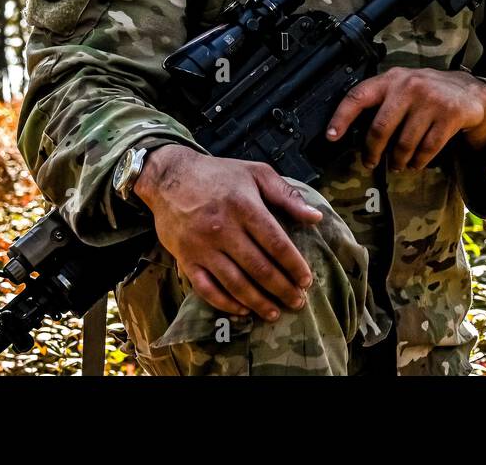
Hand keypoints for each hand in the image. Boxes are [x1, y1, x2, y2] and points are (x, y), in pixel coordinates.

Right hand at [134, 145, 322, 321]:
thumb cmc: (219, 174)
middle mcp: (223, 228)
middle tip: (297, 302)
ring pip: (235, 283)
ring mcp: (202, 246)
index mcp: (244, 206)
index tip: (306, 281)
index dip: (294, 265)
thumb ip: (288, 195)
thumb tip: (316, 217)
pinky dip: (226, 304)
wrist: (170, 177)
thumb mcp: (256, 173)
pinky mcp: (186, 259)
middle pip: (258, 268)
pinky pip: (207, 289)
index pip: (276, 243)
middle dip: (282, 289)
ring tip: (275, 312)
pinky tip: (242, 310)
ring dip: (258, 302)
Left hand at [325, 67, 485, 171]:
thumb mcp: (402, 87)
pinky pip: (427, 149)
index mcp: (391, 79)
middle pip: (380, 128)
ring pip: (404, 143)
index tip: (330, 136)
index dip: (341, 117)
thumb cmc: (427, 93)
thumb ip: (381, 102)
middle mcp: (409, 86)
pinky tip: (416, 163)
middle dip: (372, 152)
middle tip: (370, 162)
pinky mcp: (449, 115)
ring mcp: (431, 100)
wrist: (470, 92)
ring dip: (398, 161)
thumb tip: (351, 132)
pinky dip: (419, 161)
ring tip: (397, 165)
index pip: (358, 96)